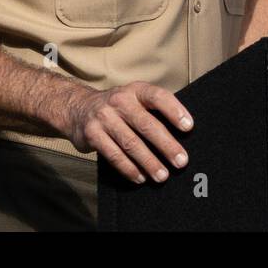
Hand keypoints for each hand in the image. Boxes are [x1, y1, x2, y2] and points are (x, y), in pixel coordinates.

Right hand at [65, 81, 193, 183]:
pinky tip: (140, 177)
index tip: (189, 127)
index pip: (158, 96)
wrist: (78, 108)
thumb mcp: (135, 99)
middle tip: (181, 161)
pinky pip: (114, 155)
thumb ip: (153, 111)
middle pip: (146, 125)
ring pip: (131, 143)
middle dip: (166, 145)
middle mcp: (119, 101)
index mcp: (136, 90)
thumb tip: (182, 135)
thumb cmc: (118, 107)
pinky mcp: (92, 134)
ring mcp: (104, 117)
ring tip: (162, 175)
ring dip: (149, 162)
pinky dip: (129, 168)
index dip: (174, 111)